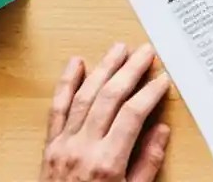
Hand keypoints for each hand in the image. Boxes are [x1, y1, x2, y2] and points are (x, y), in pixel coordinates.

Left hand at [40, 42, 172, 181]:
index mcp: (107, 163)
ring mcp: (63, 145)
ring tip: (118, 49)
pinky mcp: (50, 146)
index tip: (163, 78)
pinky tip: (77, 64)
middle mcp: (83, 149)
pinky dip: (67, 83)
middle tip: (145, 52)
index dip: (150, 92)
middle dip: (129, 71)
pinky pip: (57, 108)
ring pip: (85, 96)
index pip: (133, 114)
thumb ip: (147, 164)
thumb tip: (161, 130)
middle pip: (109, 98)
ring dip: (103, 69)